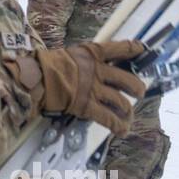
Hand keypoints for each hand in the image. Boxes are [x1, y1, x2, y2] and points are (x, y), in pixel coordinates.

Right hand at [4, 40, 146, 136]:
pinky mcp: (86, 106)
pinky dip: (118, 125)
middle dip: (137, 87)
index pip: (119, 49)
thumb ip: (84, 61)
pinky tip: (122, 130)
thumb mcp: (69, 55)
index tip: (143, 49)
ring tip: (129, 114)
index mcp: (92, 54)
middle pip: (126, 79)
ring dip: (128, 110)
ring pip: (120, 101)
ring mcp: (93, 89)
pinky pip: (108, 118)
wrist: (35, 78)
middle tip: (139, 92)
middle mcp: (97, 71)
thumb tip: (93, 68)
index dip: (133, 49)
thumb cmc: (47, 65)